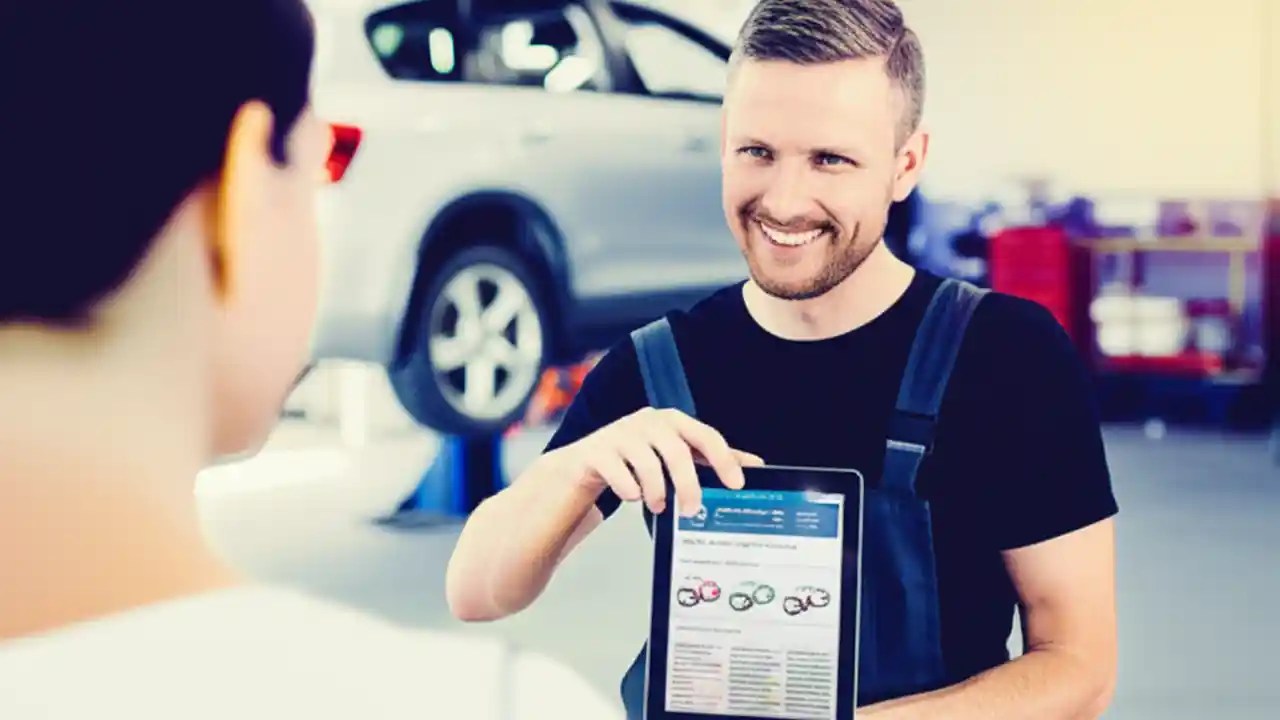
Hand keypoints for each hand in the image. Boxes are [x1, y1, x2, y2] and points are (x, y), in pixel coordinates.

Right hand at [556, 407, 763, 516]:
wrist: (583, 465)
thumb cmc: (635, 461)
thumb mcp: (673, 455)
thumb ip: (708, 458)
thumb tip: (754, 464)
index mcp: (672, 422)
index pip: (705, 435)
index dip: (723, 458)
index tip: (737, 483)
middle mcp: (648, 422)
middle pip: (677, 451)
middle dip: (689, 484)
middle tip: (693, 510)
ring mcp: (620, 434)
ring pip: (648, 464)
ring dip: (657, 492)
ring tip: (658, 506)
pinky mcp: (597, 451)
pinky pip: (619, 473)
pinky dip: (629, 490)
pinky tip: (632, 495)